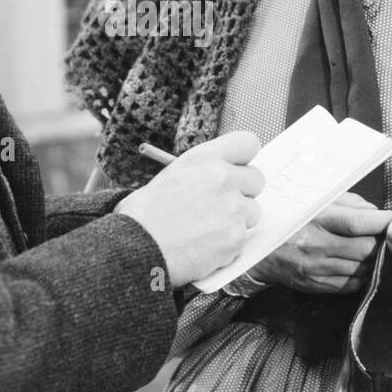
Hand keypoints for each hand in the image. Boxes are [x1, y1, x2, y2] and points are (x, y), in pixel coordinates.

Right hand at [115, 131, 265, 289]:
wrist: (134, 248)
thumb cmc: (142, 216)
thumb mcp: (168, 177)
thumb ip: (199, 174)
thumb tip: (215, 179)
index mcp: (204, 158)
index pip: (248, 143)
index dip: (244, 158)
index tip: (238, 169)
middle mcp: (222, 178)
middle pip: (257, 179)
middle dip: (244, 192)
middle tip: (223, 205)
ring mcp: (232, 209)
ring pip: (253, 213)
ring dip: (236, 221)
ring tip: (207, 230)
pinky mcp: (235, 238)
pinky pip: (242, 240)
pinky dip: (226, 247)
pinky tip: (202, 248)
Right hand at [250, 192, 385, 294]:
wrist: (259, 250)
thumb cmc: (290, 219)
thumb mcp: (315, 201)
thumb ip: (349, 204)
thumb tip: (376, 214)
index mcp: (315, 219)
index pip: (357, 223)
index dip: (384, 222)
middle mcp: (316, 246)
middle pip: (365, 249)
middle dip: (383, 244)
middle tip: (391, 237)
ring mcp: (316, 269)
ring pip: (362, 269)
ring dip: (375, 261)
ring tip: (377, 251)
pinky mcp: (317, 285)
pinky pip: (352, 284)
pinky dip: (363, 275)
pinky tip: (362, 265)